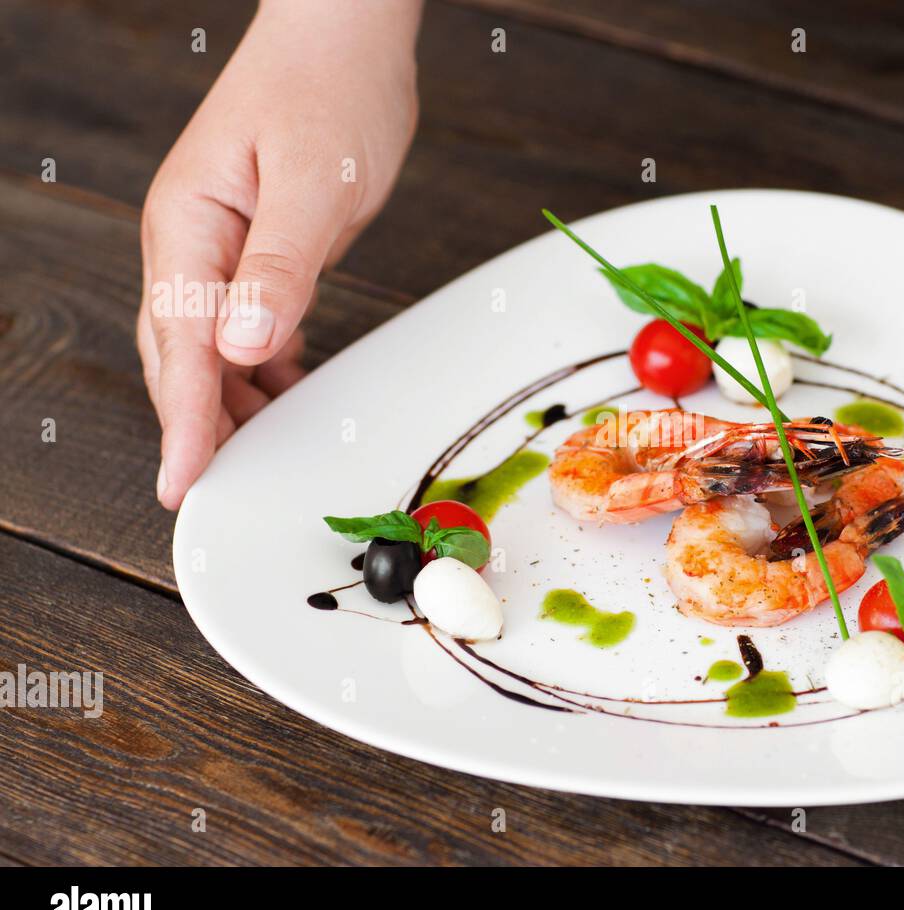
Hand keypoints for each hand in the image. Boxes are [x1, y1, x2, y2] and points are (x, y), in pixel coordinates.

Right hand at [138, 0, 420, 508]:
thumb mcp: (315, 183)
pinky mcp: (257, 250)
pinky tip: (281, 394)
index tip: (183, 482)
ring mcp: (221, 246)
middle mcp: (194, 241)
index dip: (184, 420)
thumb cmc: (329, 92)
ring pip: (211, 348)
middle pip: (181, 354)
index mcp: (191, 225)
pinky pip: (246, 326)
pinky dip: (260, 370)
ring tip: (255, 457)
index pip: (181, 342)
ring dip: (228, 403)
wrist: (344, 37)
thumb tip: (241, 346)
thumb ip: (279, 267)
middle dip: (196, 425)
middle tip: (216, 492)